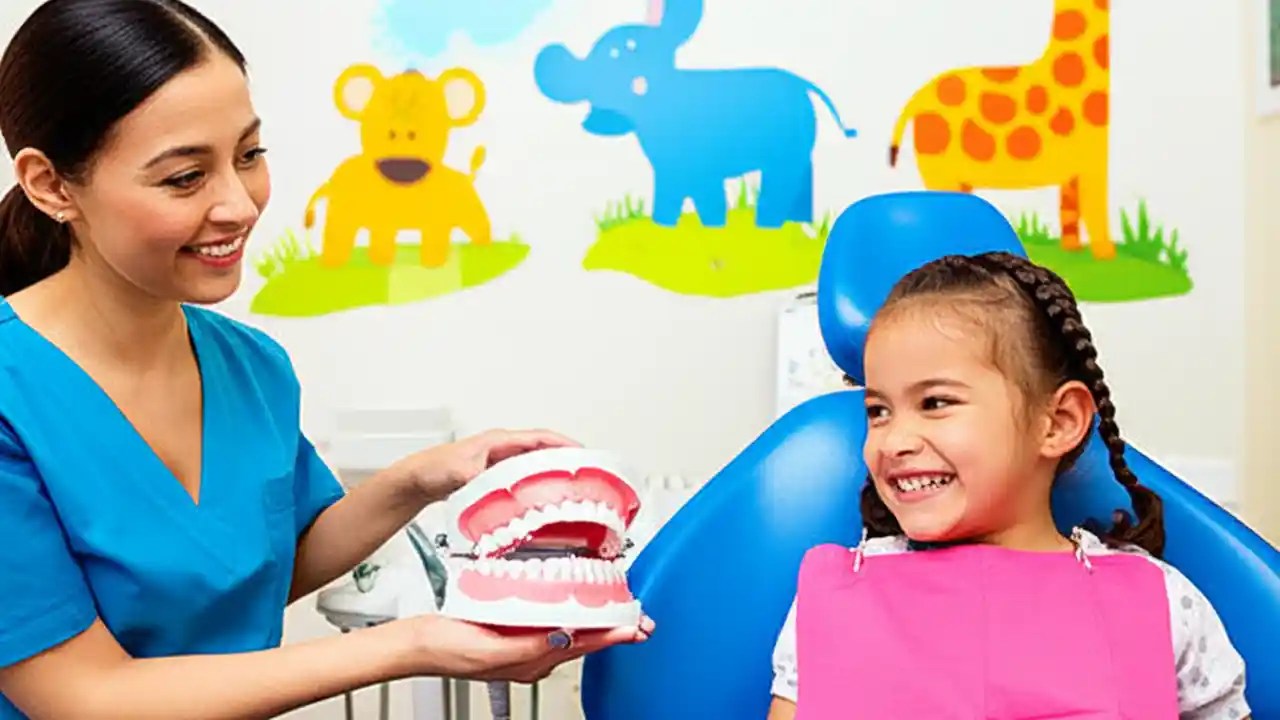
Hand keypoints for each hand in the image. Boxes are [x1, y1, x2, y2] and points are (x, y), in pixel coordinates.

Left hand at [392, 428, 580, 502]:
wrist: (416, 480)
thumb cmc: (432, 468)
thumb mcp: (458, 472)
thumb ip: (478, 478)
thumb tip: (495, 485)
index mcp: (499, 441)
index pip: (540, 438)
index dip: (563, 444)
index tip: (582, 453)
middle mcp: (502, 449)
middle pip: (542, 451)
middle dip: (563, 460)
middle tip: (583, 474)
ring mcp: (499, 463)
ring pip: (533, 466)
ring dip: (550, 475)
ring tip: (568, 489)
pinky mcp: (494, 477)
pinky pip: (522, 479)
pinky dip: (535, 487)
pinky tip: (539, 501)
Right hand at [409, 613, 655, 682]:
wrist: (415, 644)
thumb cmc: (445, 648)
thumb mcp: (490, 649)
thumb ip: (528, 645)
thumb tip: (563, 638)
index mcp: (531, 661)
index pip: (582, 646)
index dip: (612, 635)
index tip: (635, 626)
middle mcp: (531, 654)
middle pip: (581, 640)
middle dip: (611, 629)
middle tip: (639, 618)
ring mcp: (521, 642)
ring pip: (568, 630)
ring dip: (594, 619)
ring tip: (617, 609)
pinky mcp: (510, 628)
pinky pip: (547, 620)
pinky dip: (566, 610)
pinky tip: (571, 601)